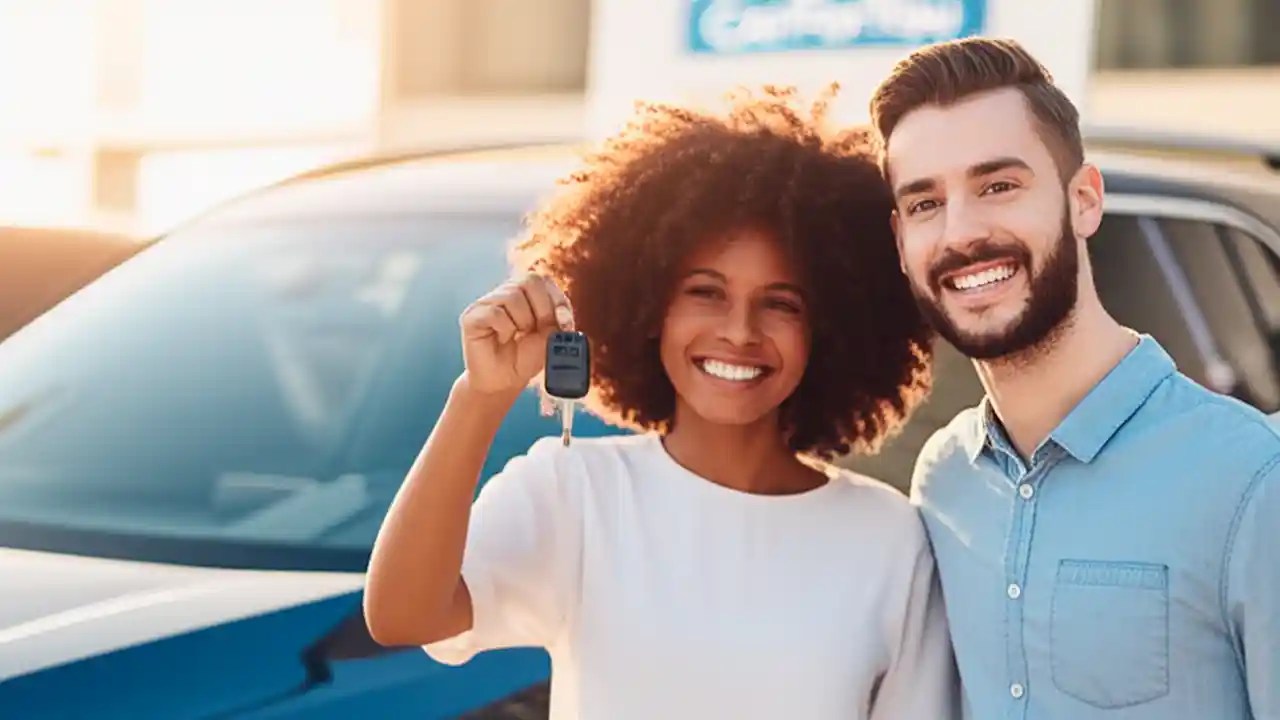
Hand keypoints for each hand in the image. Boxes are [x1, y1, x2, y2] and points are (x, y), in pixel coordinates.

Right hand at [459, 273, 573, 394]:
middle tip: (537, 330)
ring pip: (512, 296)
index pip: (542, 279)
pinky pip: (495, 313)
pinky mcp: (472, 316)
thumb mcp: (549, 337)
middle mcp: (504, 293)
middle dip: (542, 309)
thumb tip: (562, 314)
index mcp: (524, 293)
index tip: (564, 321)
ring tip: (515, 337)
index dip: (556, 298)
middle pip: (529, 280)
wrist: (503, 382)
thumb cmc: (524, 357)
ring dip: (523, 322)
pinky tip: (502, 339)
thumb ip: (558, 320)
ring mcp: (485, 303)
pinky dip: (505, 329)